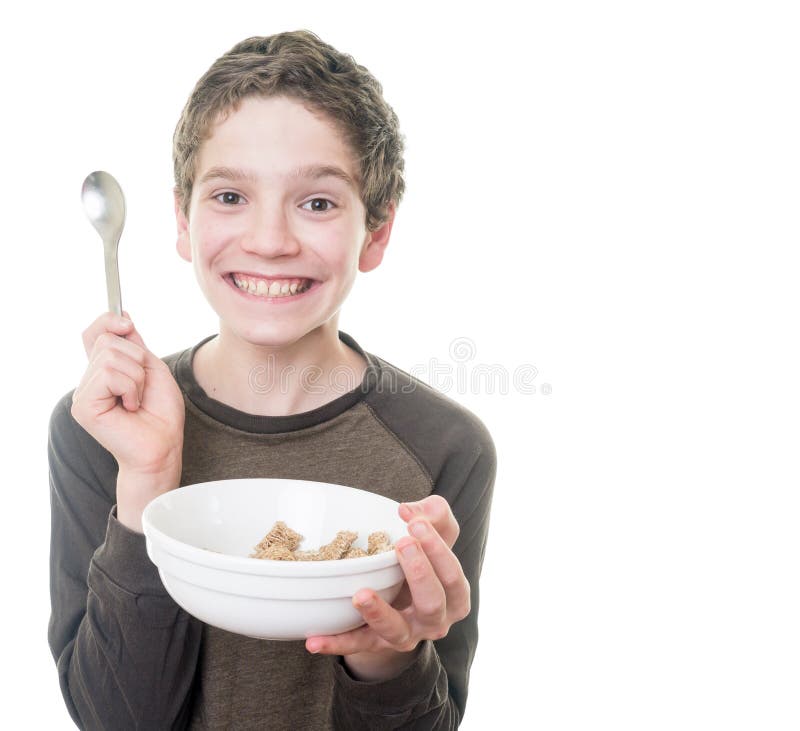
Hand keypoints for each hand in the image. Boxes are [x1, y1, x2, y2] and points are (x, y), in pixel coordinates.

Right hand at [70, 312, 184, 528]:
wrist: (163, 445)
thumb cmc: (160, 413)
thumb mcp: (151, 369)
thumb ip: (134, 345)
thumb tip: (122, 316)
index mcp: (104, 371)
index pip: (94, 334)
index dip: (107, 321)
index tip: (128, 323)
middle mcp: (89, 380)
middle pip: (107, 341)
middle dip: (137, 359)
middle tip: (143, 387)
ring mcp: (83, 393)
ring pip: (111, 357)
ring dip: (137, 377)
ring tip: (137, 400)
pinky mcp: (83, 405)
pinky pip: (109, 375)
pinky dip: (130, 388)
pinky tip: (130, 407)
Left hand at [305, 495, 470, 680]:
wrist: (404, 598)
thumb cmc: (423, 557)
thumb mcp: (436, 532)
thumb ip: (432, 514)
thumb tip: (407, 510)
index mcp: (454, 597)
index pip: (453, 577)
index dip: (438, 550)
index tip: (417, 523)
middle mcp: (434, 622)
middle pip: (432, 604)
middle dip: (419, 573)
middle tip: (402, 543)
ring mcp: (405, 635)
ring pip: (396, 631)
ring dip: (378, 613)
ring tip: (361, 594)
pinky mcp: (375, 643)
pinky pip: (355, 645)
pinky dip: (335, 644)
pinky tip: (313, 640)